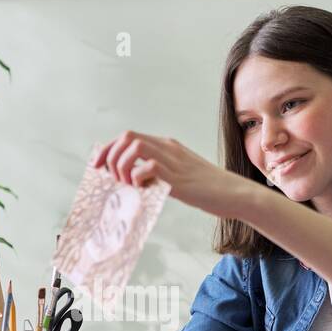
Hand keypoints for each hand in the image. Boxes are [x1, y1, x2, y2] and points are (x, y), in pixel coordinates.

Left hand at [93, 130, 257, 219]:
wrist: (234, 194)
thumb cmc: (206, 189)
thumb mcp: (177, 175)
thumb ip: (157, 173)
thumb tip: (132, 182)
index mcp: (166, 146)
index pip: (128, 136)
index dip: (107, 149)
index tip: (97, 167)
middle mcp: (168, 148)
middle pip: (127, 136)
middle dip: (110, 157)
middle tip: (112, 179)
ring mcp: (174, 161)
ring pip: (136, 147)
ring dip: (122, 166)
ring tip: (128, 185)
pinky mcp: (179, 179)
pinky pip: (149, 167)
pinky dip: (138, 178)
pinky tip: (143, 190)